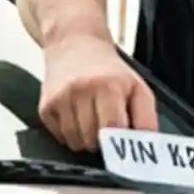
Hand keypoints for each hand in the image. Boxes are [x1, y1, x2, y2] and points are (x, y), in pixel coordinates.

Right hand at [38, 34, 158, 150]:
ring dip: (86, 141)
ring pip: (76, 143)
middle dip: (104, 143)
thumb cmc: (110, 71)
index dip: (120, 144)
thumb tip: (147, 146)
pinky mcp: (45, 107)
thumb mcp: (137, 87)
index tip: (125, 149)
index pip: (114, 128)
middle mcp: (83, 91)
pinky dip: (70, 135)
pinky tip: (77, 118)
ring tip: (93, 122)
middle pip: (93, 140)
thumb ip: (146, 117)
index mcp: (110, 86)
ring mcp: (61, 99)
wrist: (75, 43)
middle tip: (109, 132)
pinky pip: (60, 137)